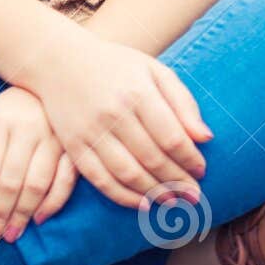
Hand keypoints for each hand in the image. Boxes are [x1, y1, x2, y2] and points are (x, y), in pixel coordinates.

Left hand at [0, 87, 77, 247]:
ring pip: (36, 184)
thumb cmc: (9, 112)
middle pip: (10, 181)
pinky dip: (52, 203)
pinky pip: (65, 180)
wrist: (50, 84)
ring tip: (9, 235)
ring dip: (21, 215)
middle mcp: (28, 126)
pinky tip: (37, 219)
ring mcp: (55, 136)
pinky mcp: (75, 146)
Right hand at [27, 33, 212, 210]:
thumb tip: (206, 138)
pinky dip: (123, 197)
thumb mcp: (153, 70)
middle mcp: (114, 112)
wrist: (59, 61)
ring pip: (128, 174)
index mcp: (138, 92)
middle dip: (177, 182)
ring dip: (154, 193)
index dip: (190, 159)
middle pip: (152, 158)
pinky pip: (100, 180)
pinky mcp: (74, 145)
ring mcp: (91, 131)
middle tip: (194, 195)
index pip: (171, 136)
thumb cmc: (115, 66)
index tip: (202, 171)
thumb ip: (182, 102)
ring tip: (172, 202)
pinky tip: (142, 203)